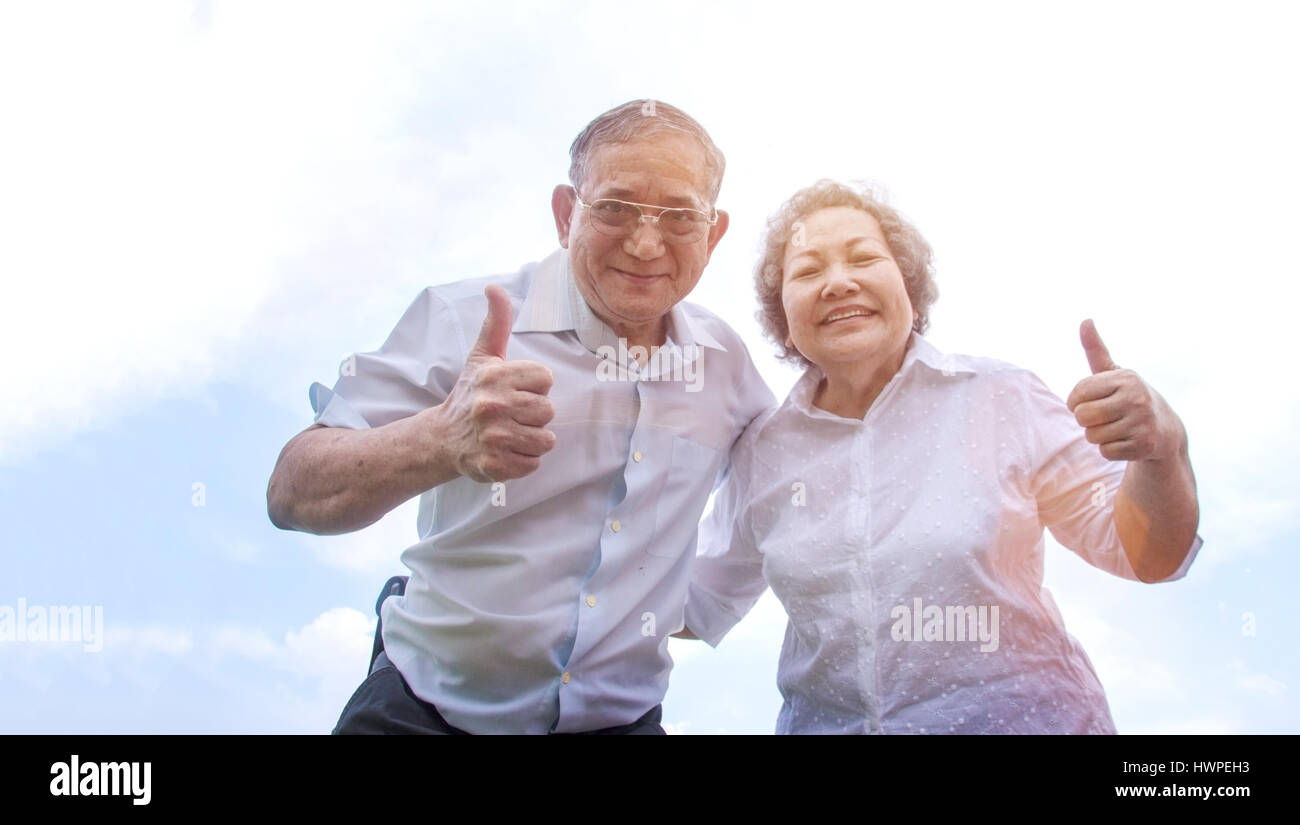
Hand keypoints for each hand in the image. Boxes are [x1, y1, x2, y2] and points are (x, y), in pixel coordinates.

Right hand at [436, 285, 556, 481]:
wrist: (442, 438)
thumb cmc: (470, 393)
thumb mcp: (482, 356)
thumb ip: (496, 322)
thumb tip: (494, 287)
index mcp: (494, 376)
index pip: (545, 378)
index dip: (535, 385)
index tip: (516, 389)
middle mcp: (491, 406)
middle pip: (548, 410)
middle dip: (535, 414)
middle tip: (513, 414)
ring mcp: (492, 438)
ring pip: (546, 440)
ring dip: (533, 439)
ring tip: (512, 433)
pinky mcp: (494, 466)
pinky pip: (533, 464)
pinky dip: (524, 461)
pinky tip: (507, 451)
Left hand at [1065, 319, 1185, 462]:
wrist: (1165, 431)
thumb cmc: (1129, 398)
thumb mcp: (1114, 374)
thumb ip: (1096, 350)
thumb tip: (1085, 320)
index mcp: (1125, 378)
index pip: (1078, 394)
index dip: (1076, 402)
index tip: (1089, 402)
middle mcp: (1136, 397)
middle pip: (1083, 416)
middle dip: (1086, 421)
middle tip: (1103, 417)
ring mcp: (1142, 422)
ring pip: (1092, 436)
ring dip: (1098, 436)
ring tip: (1117, 428)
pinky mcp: (1144, 444)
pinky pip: (1105, 452)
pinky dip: (1110, 450)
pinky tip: (1126, 441)